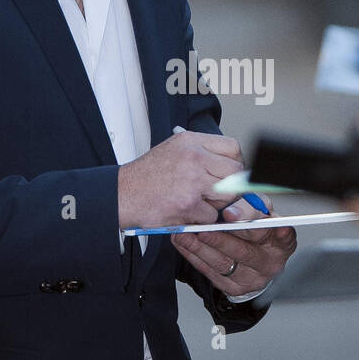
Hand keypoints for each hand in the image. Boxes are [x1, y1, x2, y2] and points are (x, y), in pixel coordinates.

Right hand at [118, 131, 243, 227]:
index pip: (232, 148)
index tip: (232, 173)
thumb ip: (203, 154)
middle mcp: (193, 157)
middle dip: (231, 186)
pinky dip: (201, 218)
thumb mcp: (174, 150)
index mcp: (191, 141)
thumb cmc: (146, 176)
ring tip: (195, 200)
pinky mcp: (188, 203)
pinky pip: (211, 215)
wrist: (122, 195)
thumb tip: (232, 165)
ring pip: (227, 196)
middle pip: (235, 172)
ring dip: (215, 203)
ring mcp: (192, 180)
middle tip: (216, 193)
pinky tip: (185, 211)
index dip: (236, 163)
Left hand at [172, 195, 296, 295]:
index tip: (229, 213)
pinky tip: (184, 244)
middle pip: (244, 251)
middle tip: (202, 228)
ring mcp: (253, 278)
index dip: (248, 220)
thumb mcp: (259, 212)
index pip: (268, 230)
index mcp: (283, 240)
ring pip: (223, 263)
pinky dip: (194, 256)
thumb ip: (250, 205)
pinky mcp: (235, 287)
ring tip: (185, 234)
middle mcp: (270, 262)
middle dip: (220, 238)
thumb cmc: (256, 229)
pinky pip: (211, 272)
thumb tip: (233, 196)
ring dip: (200, 247)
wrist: (252, 259)